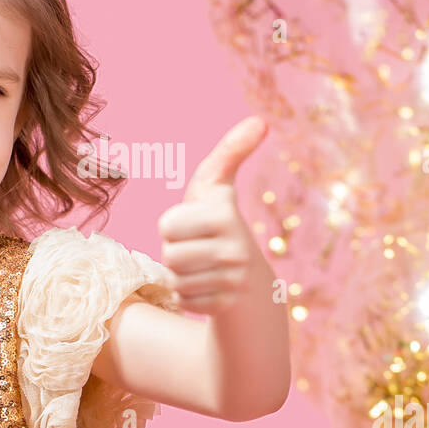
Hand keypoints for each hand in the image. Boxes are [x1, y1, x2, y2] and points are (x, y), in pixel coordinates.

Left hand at [157, 115, 267, 314]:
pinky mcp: (226, 306)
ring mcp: (234, 280)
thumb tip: (262, 121)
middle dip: (175, 252)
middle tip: (197, 249)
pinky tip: (207, 288)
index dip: (173, 225)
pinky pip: (183, 300)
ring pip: (175, 280)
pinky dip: (188, 296)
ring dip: (180, 275)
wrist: (249, 280)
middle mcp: (236, 248)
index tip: (194, 225)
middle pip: (169, 255)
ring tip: (202, 268)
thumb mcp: (217, 186)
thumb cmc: (218, 222)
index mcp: (226, 215)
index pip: (167, 225)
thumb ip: (231, 151)